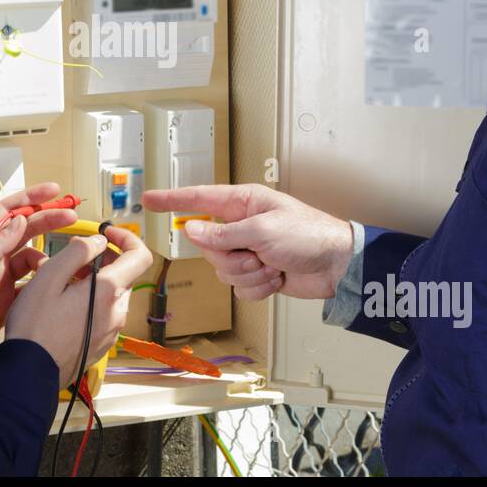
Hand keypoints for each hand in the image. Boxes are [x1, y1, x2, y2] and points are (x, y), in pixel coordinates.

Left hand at [0, 182, 77, 382]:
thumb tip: (21, 221)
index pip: (6, 213)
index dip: (30, 199)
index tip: (53, 191)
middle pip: (23, 232)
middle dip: (47, 221)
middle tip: (72, 216)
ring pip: (30, 260)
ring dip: (47, 257)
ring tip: (62, 263)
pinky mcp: (6, 304)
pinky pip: (31, 288)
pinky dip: (44, 284)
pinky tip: (55, 284)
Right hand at [5, 225, 152, 389]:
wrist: (29, 373)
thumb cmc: (35, 326)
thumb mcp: (48, 278)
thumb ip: (77, 252)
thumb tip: (99, 241)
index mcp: (107, 292)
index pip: (140, 256)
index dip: (127, 238)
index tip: (107, 233)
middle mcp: (116, 312)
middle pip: (125, 275)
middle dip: (104, 260)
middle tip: (74, 259)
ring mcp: (111, 331)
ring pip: (113, 295)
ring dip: (96, 281)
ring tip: (64, 283)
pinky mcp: (102, 344)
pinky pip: (105, 314)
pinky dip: (92, 302)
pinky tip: (66, 306)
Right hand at [141, 184, 351, 300]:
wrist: (337, 266)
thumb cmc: (309, 235)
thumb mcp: (263, 230)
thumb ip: (223, 233)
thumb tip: (191, 230)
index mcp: (243, 203)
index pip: (198, 199)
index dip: (172, 200)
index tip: (149, 200)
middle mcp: (242, 225)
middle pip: (208, 246)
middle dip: (231, 257)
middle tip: (256, 254)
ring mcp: (249, 250)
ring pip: (223, 270)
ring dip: (249, 274)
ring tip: (272, 265)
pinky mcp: (257, 273)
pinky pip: (240, 287)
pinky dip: (259, 287)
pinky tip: (277, 278)